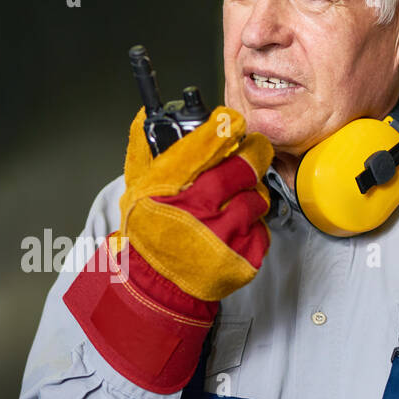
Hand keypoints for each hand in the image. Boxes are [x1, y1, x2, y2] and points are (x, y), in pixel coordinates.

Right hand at [120, 105, 272, 301]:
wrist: (156, 282)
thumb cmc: (148, 231)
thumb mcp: (136, 187)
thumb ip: (144, 148)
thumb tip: (146, 116)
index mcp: (169, 188)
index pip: (208, 143)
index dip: (226, 127)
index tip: (232, 123)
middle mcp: (199, 211)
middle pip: (245, 167)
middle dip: (252, 154)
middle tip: (252, 151)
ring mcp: (224, 237)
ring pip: (257, 198)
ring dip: (250, 193)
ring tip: (233, 200)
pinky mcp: (244, 258)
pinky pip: (262, 228)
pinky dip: (251, 224)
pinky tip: (233, 227)